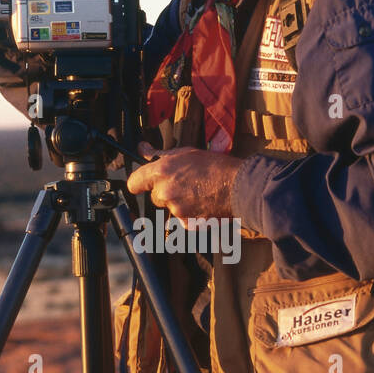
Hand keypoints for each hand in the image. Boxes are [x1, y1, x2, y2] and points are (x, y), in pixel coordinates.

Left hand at [127, 143, 243, 224]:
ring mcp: (176, 210)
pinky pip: (182, 220)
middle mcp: (165, 192)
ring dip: (180, 203)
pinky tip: (204, 204)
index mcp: (162, 172)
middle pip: (155, 196)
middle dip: (166, 192)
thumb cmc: (215, 166)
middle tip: (185, 184)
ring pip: (170, 208)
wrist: (239, 186)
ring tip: (199, 193)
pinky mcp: (187, 224)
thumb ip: (160, 154)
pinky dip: (191, 215)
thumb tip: (141, 148)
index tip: (143, 183)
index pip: (134, 182)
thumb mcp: (186, 152)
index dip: (138, 183)